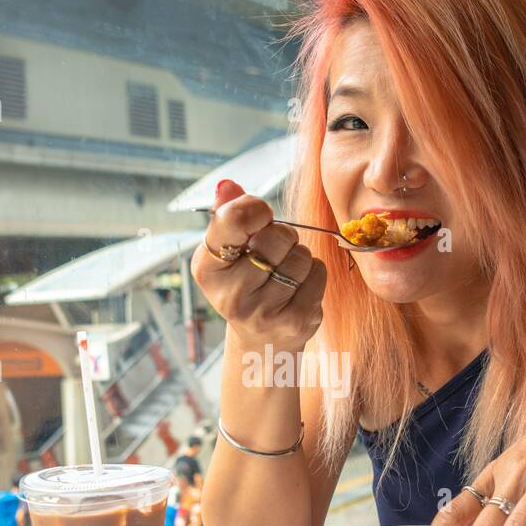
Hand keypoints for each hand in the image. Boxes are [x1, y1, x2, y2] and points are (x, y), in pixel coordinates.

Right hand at [189, 179, 325, 352]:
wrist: (262, 340)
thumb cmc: (246, 282)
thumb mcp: (230, 250)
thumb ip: (229, 214)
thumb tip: (227, 185)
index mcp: (207, 268)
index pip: (234, 219)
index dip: (255, 209)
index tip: (259, 218)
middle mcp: (230, 294)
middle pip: (276, 236)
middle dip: (282, 236)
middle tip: (273, 252)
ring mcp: (263, 312)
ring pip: (300, 255)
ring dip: (299, 256)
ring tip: (283, 272)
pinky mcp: (294, 322)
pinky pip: (318, 273)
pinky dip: (313, 273)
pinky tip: (297, 288)